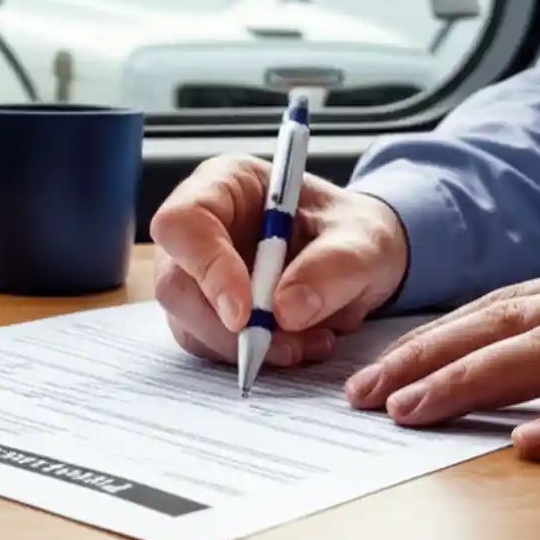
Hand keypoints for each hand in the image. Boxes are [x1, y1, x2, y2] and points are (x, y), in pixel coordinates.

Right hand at [150, 154, 407, 366]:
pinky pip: (211, 345)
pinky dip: (253, 356)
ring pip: (189, 323)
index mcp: (226, 183)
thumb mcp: (364, 240)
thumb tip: (285, 311)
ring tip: (310, 344)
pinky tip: (299, 346)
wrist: (362, 261)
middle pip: (176, 283)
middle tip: (285, 346)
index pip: (183, 222)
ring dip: (245, 348)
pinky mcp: (207, 312)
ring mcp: (198, 273)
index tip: (245, 315)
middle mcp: (200, 227)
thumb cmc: (356, 233)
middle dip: (226, 327)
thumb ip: (332, 267)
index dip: (206, 268)